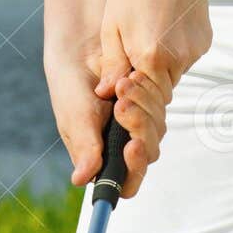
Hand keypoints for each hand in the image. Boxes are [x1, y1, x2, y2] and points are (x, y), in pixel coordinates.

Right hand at [43, 43, 168, 197]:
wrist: (81, 50)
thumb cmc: (71, 87)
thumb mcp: (75, 116)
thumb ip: (84, 146)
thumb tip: (81, 179)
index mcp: (103, 159)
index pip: (127, 182)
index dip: (134, 169)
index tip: (133, 146)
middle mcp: (123, 146)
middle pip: (148, 153)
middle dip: (139, 128)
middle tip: (121, 104)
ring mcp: (139, 125)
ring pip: (157, 128)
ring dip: (142, 106)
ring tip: (121, 84)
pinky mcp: (150, 105)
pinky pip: (161, 105)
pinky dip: (148, 92)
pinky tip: (131, 76)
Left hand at [93, 0, 213, 191]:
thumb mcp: (112, 23)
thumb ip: (113, 63)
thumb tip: (108, 96)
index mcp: (151, 59)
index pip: (142, 111)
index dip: (131, 127)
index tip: (120, 132)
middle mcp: (176, 61)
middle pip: (159, 106)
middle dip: (142, 119)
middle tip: (124, 124)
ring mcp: (193, 52)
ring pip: (168, 84)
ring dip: (150, 89)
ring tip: (129, 85)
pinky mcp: (201, 43)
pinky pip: (178, 65)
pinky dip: (163, 65)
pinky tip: (151, 46)